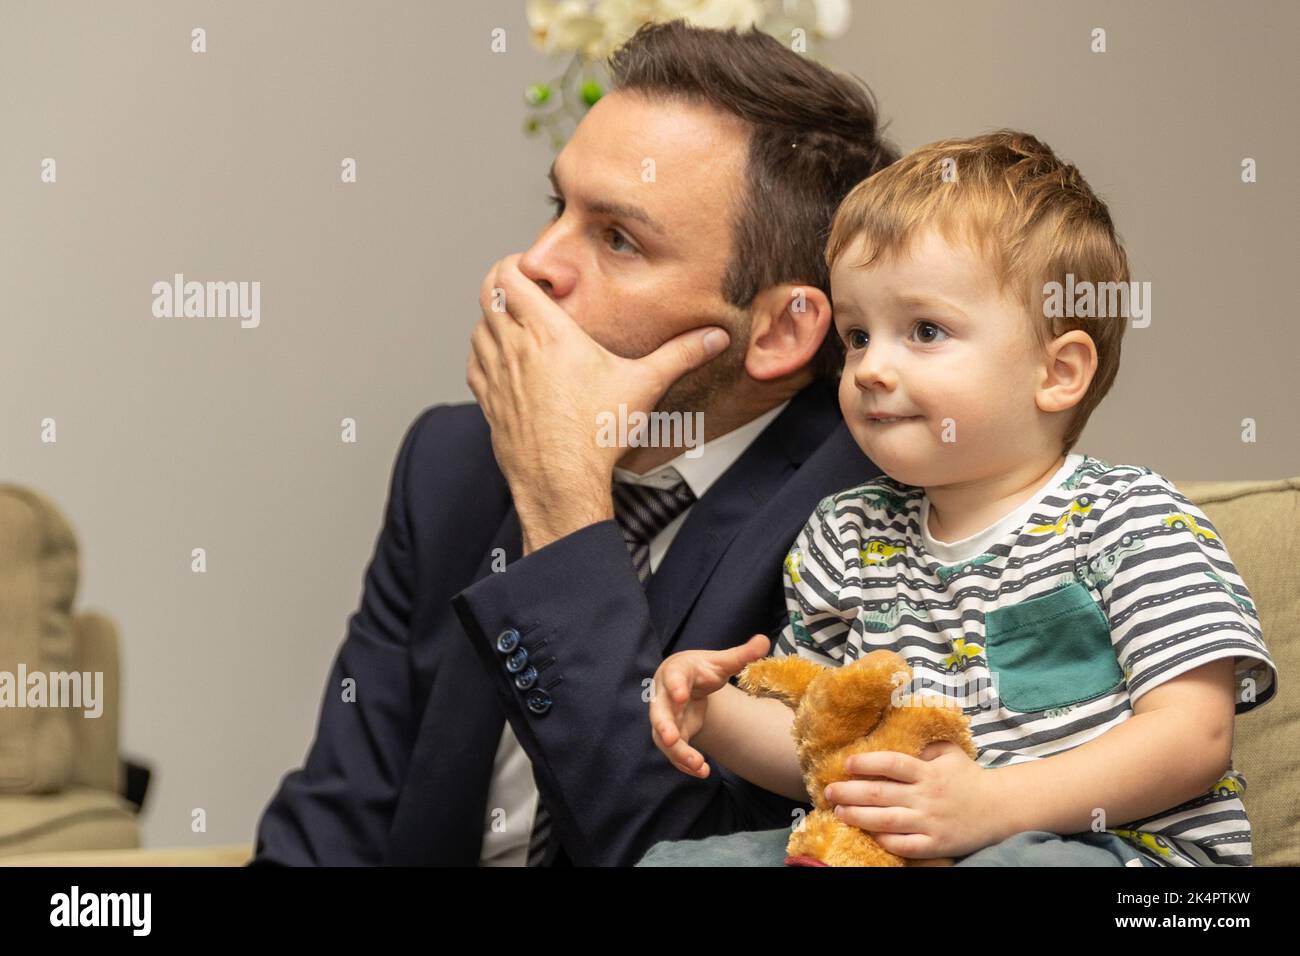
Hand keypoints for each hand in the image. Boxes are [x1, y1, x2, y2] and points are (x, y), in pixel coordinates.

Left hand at [466, 254, 729, 553]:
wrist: (561, 482)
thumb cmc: (597, 434)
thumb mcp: (644, 386)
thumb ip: (680, 355)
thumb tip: (715, 337)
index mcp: (548, 333)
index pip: (508, 275)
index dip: (516, 263)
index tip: (537, 271)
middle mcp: (514, 348)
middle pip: (486, 293)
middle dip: (503, 285)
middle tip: (528, 291)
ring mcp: (496, 376)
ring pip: (478, 327)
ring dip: (494, 319)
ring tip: (520, 325)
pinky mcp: (488, 402)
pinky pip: (474, 363)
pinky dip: (485, 353)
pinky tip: (506, 361)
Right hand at [649, 635, 769, 778]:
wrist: (687, 683)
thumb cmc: (702, 670)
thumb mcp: (721, 662)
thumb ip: (741, 654)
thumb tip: (764, 641)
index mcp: (677, 672)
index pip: (673, 677)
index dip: (675, 686)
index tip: (681, 696)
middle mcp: (664, 696)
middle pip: (658, 712)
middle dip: (663, 725)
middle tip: (670, 737)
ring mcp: (665, 718)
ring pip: (663, 737)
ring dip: (678, 753)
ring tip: (698, 765)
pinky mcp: (671, 734)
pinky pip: (673, 751)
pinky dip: (684, 763)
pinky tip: (702, 771)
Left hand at [822, 741, 1002, 858]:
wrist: (1000, 808)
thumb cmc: (968, 776)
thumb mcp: (948, 751)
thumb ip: (922, 743)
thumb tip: (893, 729)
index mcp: (928, 771)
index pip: (892, 764)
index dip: (867, 763)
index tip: (847, 763)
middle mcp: (926, 796)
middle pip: (881, 794)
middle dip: (850, 792)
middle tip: (828, 790)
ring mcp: (930, 822)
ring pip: (886, 821)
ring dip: (858, 816)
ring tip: (838, 810)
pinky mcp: (935, 844)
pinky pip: (904, 845)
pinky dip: (883, 839)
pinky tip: (867, 833)